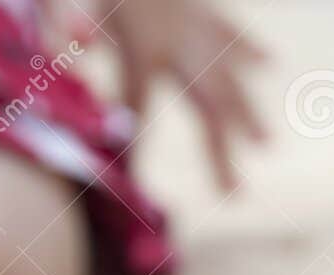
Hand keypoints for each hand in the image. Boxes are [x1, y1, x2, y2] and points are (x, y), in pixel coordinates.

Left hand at [73, 0, 268, 192]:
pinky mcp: (197, 2)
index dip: (135, 147)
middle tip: (235, 196)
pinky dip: (248, 47)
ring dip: (247, 110)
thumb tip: (68, 56)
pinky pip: (228, 28)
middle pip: (207, 107)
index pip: (139, 107)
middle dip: (219, 153)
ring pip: (230, 74)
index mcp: (145, 42)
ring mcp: (194, 18)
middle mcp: (181, 38)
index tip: (133, 183)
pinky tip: (269, 61)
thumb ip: (64, 19)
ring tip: (265, 144)